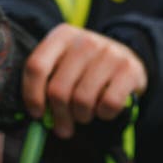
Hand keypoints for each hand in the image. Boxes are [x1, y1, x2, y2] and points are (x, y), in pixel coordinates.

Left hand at [22, 23, 146, 138]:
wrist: (126, 58)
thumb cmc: (86, 68)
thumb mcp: (64, 64)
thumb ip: (48, 82)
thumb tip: (39, 116)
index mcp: (62, 36)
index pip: (36, 67)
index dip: (33, 95)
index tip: (37, 113)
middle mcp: (85, 41)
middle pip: (58, 89)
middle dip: (59, 115)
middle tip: (63, 127)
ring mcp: (109, 53)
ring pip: (82, 100)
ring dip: (81, 116)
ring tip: (84, 115)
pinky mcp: (129, 68)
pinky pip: (108, 104)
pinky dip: (104, 114)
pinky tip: (104, 110)